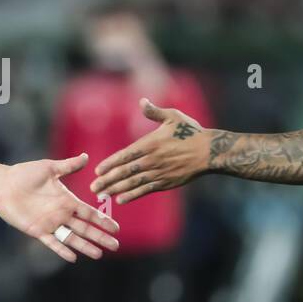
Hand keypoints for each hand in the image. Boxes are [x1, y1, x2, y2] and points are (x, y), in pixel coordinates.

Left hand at [0, 153, 120, 262]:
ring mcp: (50, 224)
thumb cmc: (24, 174)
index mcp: (66, 200)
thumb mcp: (49, 168)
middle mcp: (61, 214)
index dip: (102, 220)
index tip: (116, 228)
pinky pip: (52, 243)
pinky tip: (73, 257)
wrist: (2, 183)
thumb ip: (68, 165)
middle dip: (100, 237)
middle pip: (85, 228)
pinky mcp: (37, 231)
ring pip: (72, 238)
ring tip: (99, 254)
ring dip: (85, 246)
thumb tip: (86, 157)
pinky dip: (62, 250)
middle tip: (115, 246)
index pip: (89, 213)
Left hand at [90, 99, 210, 203]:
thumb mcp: (173, 116)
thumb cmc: (191, 132)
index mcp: (150, 144)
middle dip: (107, 180)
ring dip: (116, 189)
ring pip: (133, 183)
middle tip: (93, 187)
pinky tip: (121, 200)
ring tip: (102, 195)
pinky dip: (133, 195)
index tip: (97, 170)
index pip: (125, 155)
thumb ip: (154, 111)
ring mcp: (159, 173)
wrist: (209, 152)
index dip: (110, 163)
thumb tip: (142, 101)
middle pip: (125, 172)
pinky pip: (146, 190)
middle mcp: (152, 160)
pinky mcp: (166, 182)